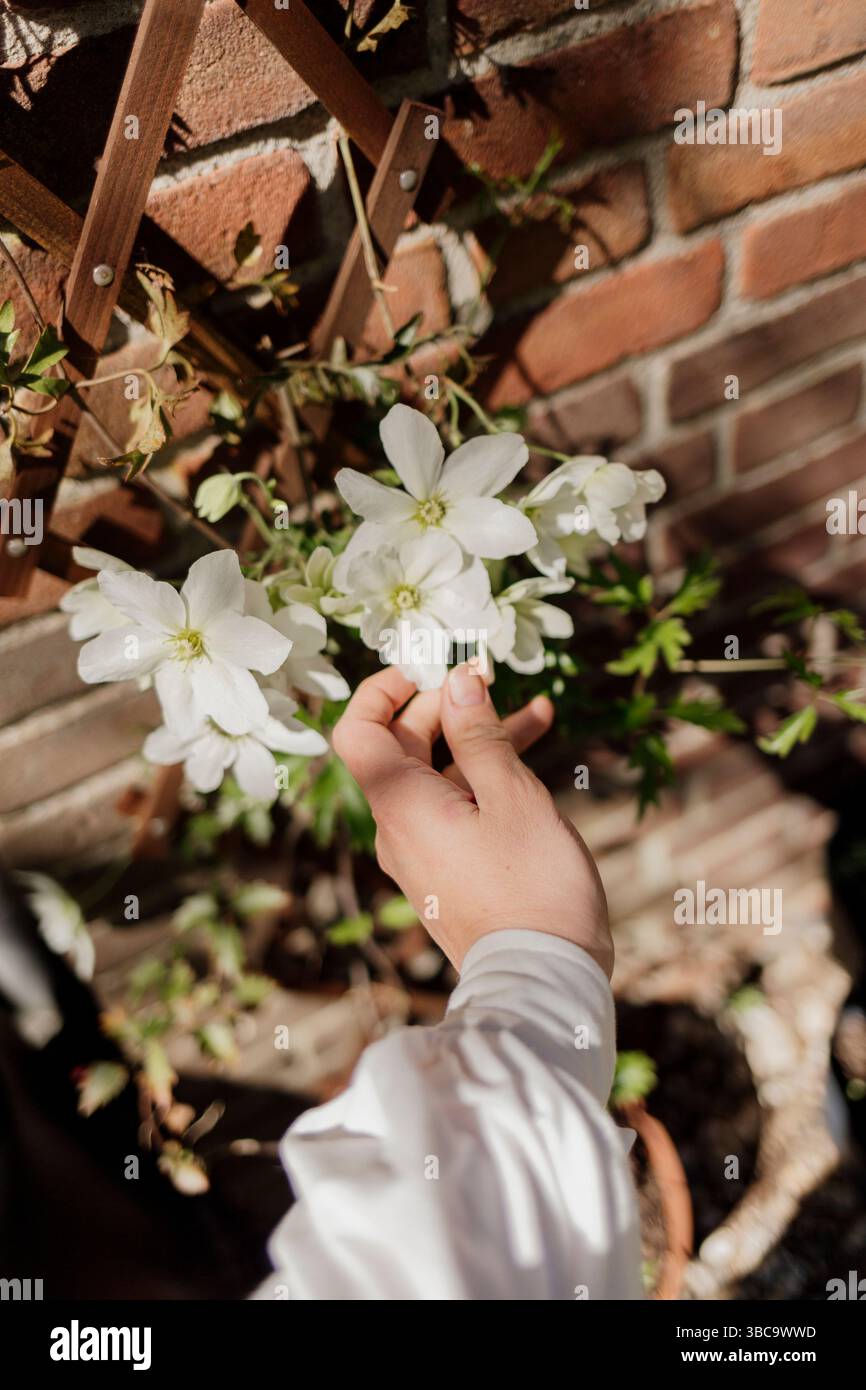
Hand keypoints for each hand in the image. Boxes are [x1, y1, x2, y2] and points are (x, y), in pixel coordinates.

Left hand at [333, 664, 612, 974]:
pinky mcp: (450, 873)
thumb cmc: (532, 887)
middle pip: (401, 749)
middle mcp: (399, 829)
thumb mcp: (512, 796)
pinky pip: (456, 810)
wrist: (544, 983)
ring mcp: (423, 854)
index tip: (428, 668)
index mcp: (400, 805)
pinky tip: (534, 761)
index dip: (384, 690)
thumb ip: (479, 735)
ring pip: (439, 778)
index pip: (358, 732)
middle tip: (494, 682)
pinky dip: (486, 780)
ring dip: (480, 741)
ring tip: (539, 711)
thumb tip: (456, 681)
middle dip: (448, 708)